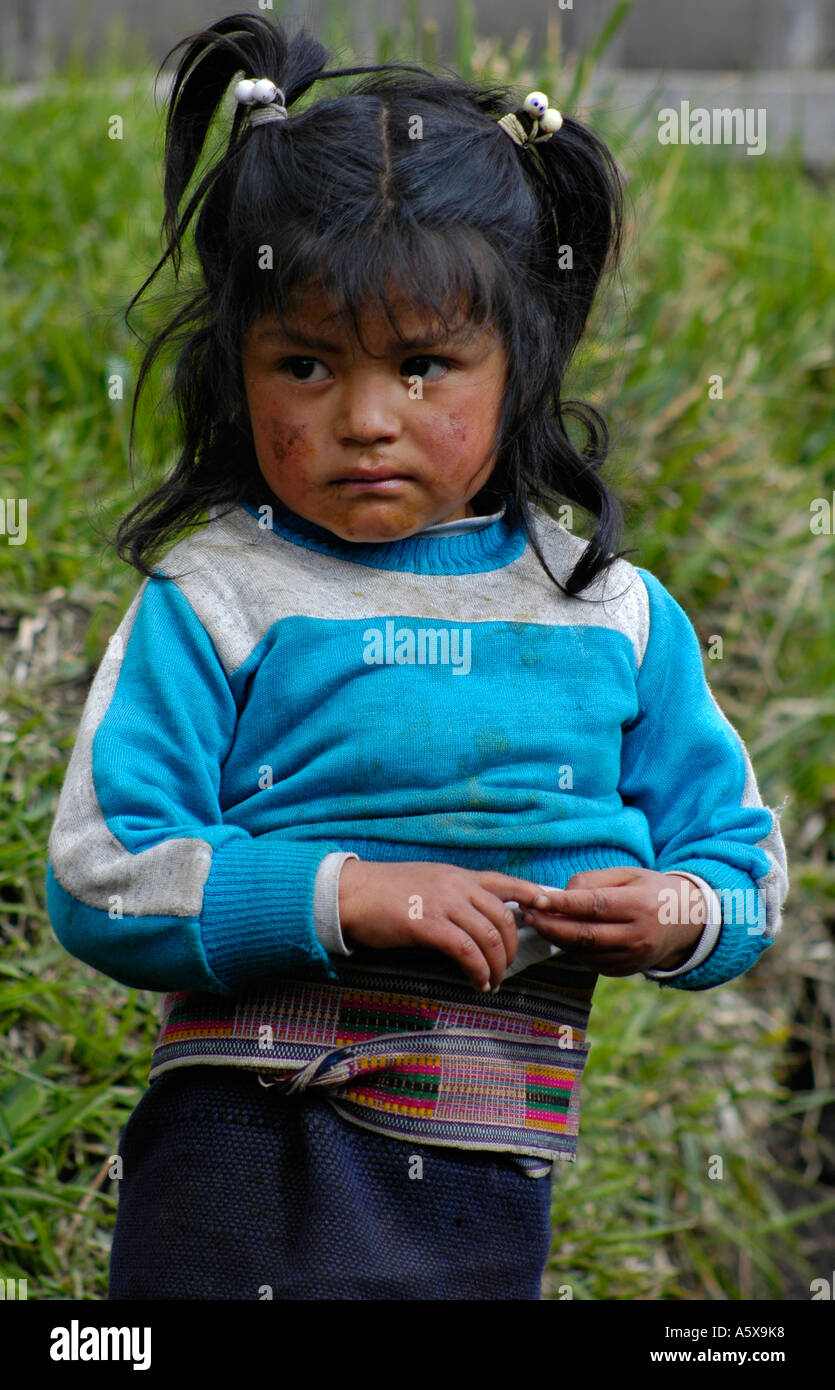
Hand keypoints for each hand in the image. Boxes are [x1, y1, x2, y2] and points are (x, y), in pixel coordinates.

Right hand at [338, 859, 556, 991]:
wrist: (351, 894)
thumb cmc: (386, 892)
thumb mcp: (427, 883)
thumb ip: (453, 895)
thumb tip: (476, 918)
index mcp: (458, 875)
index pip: (505, 881)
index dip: (531, 893)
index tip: (550, 905)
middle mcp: (456, 885)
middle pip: (503, 917)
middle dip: (512, 947)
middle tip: (505, 968)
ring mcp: (443, 903)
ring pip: (488, 936)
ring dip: (496, 965)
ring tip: (491, 982)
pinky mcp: (427, 924)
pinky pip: (465, 950)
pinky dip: (476, 970)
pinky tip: (476, 982)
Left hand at [517, 867, 706, 975]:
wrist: (684, 922)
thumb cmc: (650, 891)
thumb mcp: (628, 874)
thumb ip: (593, 881)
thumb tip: (559, 895)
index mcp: (641, 906)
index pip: (594, 906)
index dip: (562, 903)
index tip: (536, 898)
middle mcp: (638, 936)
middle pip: (585, 935)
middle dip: (550, 925)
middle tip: (527, 913)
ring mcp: (632, 958)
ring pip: (583, 951)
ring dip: (555, 938)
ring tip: (537, 921)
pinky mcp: (624, 971)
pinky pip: (589, 961)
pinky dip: (570, 948)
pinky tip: (558, 934)